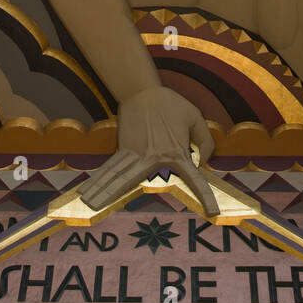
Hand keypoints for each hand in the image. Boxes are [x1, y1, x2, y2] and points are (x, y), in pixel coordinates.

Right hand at [79, 87, 217, 216]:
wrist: (141, 90)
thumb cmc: (170, 103)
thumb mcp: (196, 117)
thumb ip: (205, 142)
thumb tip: (200, 163)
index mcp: (177, 154)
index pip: (195, 181)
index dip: (206, 198)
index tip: (213, 212)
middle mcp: (157, 161)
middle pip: (157, 188)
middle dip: (164, 192)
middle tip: (158, 195)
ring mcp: (138, 158)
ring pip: (125, 182)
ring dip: (110, 194)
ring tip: (92, 204)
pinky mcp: (124, 151)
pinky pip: (115, 171)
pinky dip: (103, 182)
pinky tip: (90, 192)